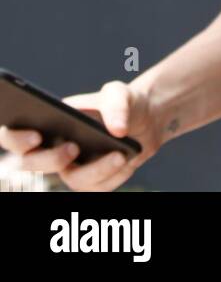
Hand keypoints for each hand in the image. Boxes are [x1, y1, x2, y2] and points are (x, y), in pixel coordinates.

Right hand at [0, 78, 162, 191]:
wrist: (146, 120)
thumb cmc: (123, 103)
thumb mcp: (120, 93)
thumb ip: (117, 103)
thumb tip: (116, 130)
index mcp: (48, 122)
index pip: (13, 134)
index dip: (16, 138)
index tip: (36, 135)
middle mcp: (53, 148)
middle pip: (32, 164)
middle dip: (51, 159)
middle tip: (73, 147)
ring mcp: (71, 168)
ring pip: (71, 180)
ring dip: (96, 170)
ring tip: (119, 155)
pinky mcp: (91, 182)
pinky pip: (96, 188)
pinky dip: (114, 175)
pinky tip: (127, 159)